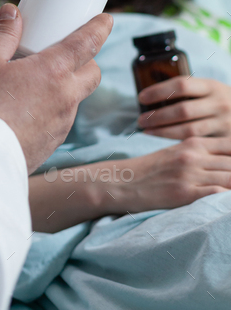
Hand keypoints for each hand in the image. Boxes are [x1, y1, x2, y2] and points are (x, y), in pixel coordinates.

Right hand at [0, 4, 112, 174]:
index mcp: (53, 71)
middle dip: (88, 59)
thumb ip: (3, 34)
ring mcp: (62, 123)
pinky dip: (53, 108)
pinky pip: (61, 119)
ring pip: (76, 97)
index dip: (100, 28)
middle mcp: (66, 97)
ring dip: (67, 86)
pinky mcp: (53, 143)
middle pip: (93, 73)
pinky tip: (28, 108)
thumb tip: (12, 13)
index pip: (88, 43)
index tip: (106, 20)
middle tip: (68, 51)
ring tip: (37, 82)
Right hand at [107, 137, 230, 213]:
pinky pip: (217, 193)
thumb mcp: (176, 153)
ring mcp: (190, 174)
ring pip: (229, 177)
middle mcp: (194, 156)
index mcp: (193, 143)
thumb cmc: (151, 169)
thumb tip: (222, 160)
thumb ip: (199, 154)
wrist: (124, 180)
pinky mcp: (185, 192)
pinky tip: (229, 201)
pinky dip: (227, 196)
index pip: (230, 145)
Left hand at [138, 77, 230, 138]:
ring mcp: (224, 123)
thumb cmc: (220, 101)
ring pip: (188, 130)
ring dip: (164, 131)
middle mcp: (219, 103)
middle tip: (140, 120)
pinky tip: (165, 142)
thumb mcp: (210, 89)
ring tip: (147, 131)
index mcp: (211, 85)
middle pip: (182, 110)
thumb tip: (151, 93)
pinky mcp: (225, 140)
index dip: (159, 91)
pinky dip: (179, 142)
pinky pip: (198, 143)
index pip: (181, 85)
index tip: (141, 97)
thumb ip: (189, 91)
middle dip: (157, 116)